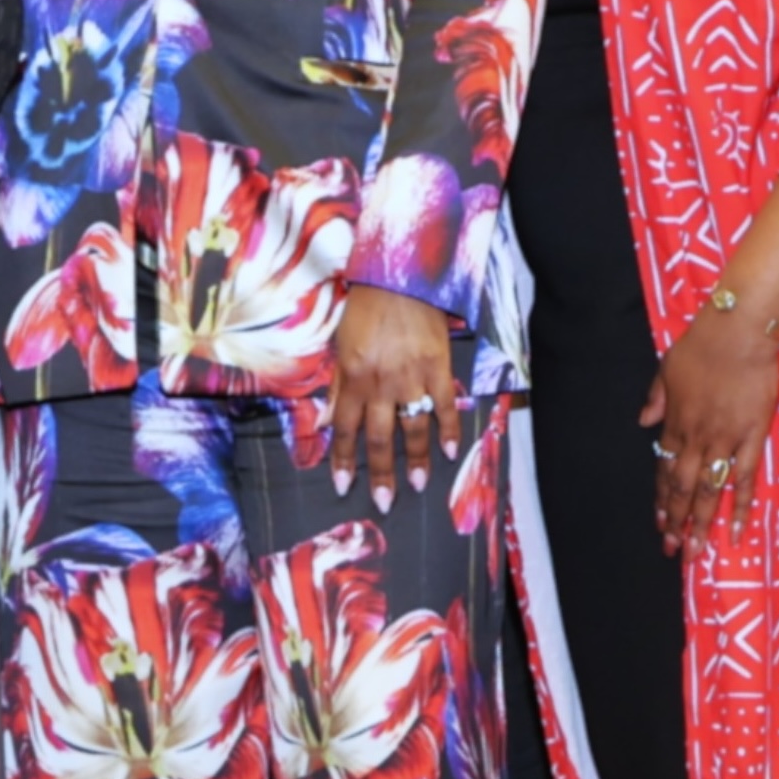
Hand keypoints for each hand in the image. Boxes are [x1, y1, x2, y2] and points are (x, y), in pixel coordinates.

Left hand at [329, 284, 461, 510]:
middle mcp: (381, 384)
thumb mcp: (340, 346)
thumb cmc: (365, 309)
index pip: (347, 429)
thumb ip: (337, 386)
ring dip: (416, 460)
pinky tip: (450, 450)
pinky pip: (445, 404)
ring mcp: (412, 377)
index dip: (345, 461)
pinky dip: (449, 429)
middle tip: (385, 502)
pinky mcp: (438, 367)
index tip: (344, 487)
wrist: (400, 276)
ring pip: (413, 428)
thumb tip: (328, 423)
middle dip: (381, 473)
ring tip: (419, 484)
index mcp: (353, 378)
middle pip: (380, 438)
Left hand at [643, 306, 778, 557]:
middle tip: (674, 552)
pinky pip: (744, 479)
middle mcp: (697, 437)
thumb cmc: (703, 343)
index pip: (666, 468)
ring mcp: (725, 439)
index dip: (663, 498)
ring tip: (697, 552)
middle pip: (684, 487)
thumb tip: (643, 423)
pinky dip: (740, 507)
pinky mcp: (753, 437)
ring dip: (701, 524)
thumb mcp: (667, 366)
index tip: (660, 523)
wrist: (739, 330)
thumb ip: (656, 397)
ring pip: (710, 490)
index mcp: (675, 421)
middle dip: (678, 522)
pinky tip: (735, 531)